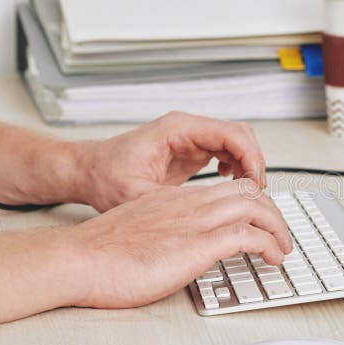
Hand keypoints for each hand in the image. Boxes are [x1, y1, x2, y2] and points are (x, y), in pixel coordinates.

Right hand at [67, 179, 291, 308]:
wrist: (77, 260)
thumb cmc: (100, 254)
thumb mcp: (141, 232)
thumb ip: (165, 232)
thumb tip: (179, 250)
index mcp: (176, 199)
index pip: (228, 189)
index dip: (253, 202)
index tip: (261, 221)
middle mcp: (190, 204)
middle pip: (249, 192)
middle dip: (273, 213)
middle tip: (281, 235)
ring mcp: (194, 221)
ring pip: (255, 207)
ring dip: (278, 228)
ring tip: (283, 249)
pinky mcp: (196, 244)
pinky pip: (248, 234)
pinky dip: (269, 244)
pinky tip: (272, 258)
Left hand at [78, 112, 266, 211]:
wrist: (87, 172)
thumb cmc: (104, 177)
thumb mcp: (139, 195)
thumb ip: (177, 202)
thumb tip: (209, 214)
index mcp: (177, 129)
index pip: (231, 134)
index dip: (251, 158)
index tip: (256, 184)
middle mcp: (187, 129)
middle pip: (240, 135)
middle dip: (254, 163)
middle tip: (256, 192)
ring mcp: (191, 138)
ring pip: (237, 144)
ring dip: (247, 167)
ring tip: (247, 194)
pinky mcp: (192, 151)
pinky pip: (227, 153)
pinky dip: (237, 170)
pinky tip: (231, 189)